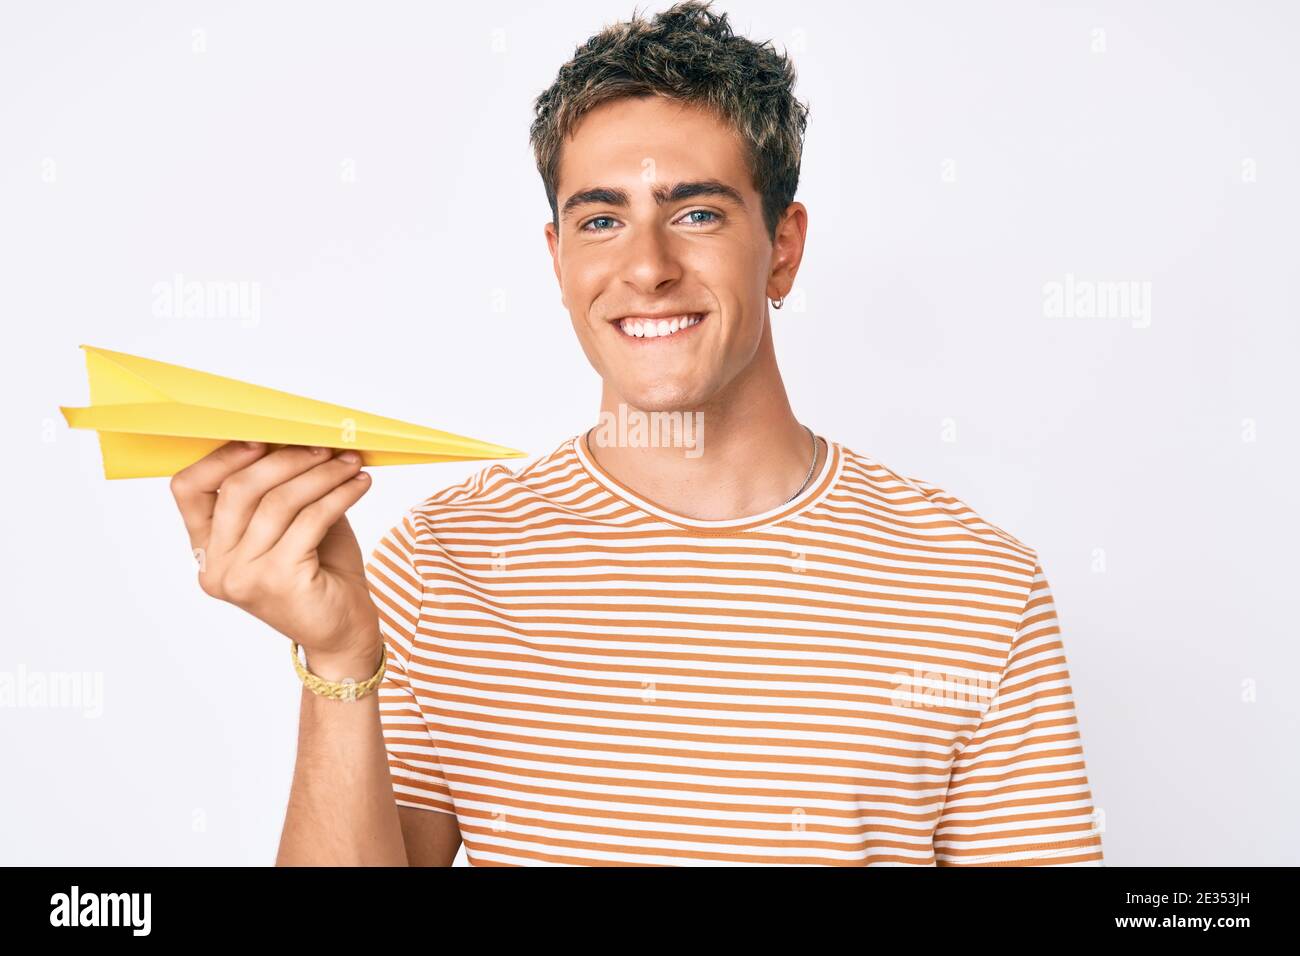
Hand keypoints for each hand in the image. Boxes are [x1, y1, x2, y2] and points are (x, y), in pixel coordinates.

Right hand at [170, 441, 380, 664]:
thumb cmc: (318, 572)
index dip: (222, 457)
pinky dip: (339, 495)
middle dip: (287, 459)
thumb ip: (281, 488)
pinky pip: (310, 519)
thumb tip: (295, 436)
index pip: (188, 489)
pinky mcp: (280, 581)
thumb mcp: (291, 525)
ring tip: (349, 463)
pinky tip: (359, 485)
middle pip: (240, 489)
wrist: (343, 632)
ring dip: (321, 475)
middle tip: (325, 448)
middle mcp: (217, 566)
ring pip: (279, 502)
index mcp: (207, 549)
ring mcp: (244, 577)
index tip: (263, 438)